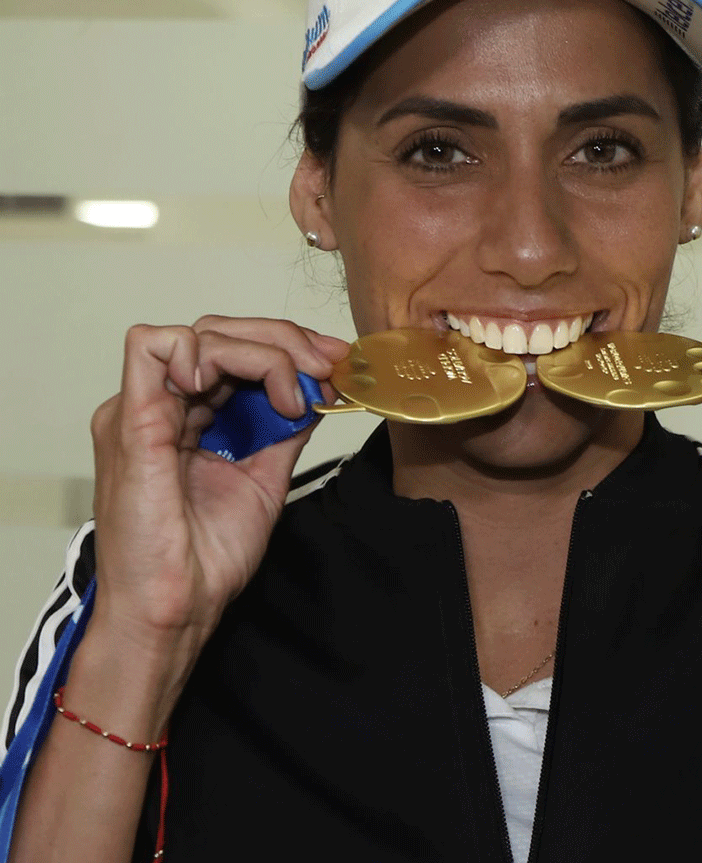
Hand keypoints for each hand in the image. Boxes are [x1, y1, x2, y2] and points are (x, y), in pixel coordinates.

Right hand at [89, 316, 349, 652]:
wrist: (178, 605)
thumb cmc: (207, 555)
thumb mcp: (265, 475)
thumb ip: (283, 428)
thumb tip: (317, 388)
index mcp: (190, 415)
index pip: (237, 349)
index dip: (289, 346)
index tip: (335, 364)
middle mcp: (164, 404)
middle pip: (222, 332)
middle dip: (285, 340)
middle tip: (325, 366)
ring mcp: (143, 408)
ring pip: (200, 334)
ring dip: (261, 352)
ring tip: (290, 395)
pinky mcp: (131, 420)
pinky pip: (151, 347)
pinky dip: (202, 350)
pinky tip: (229, 388)